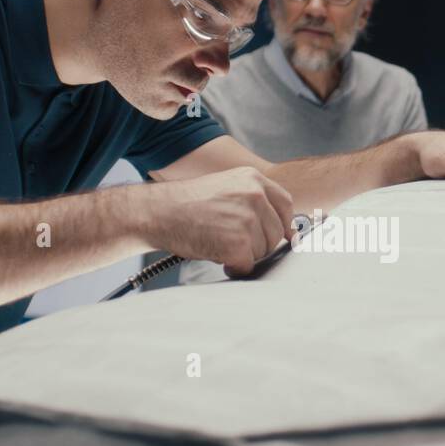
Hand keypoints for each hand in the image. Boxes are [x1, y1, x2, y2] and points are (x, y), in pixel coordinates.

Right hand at [142, 167, 295, 276]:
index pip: (285, 204)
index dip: (285, 224)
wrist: (158, 212)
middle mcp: (255, 195)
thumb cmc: (185, 203)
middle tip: (232, 241)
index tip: (286, 237)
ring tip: (218, 242)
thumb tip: (279, 227)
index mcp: (253, 179)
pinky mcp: (239, 243)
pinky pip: (247, 265)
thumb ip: (252, 201)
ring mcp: (248, 219)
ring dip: (244, 254)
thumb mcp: (225, 187)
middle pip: (276, 232)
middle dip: (259, 243)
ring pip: (263, 250)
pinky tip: (217, 255)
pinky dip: (234, 266)